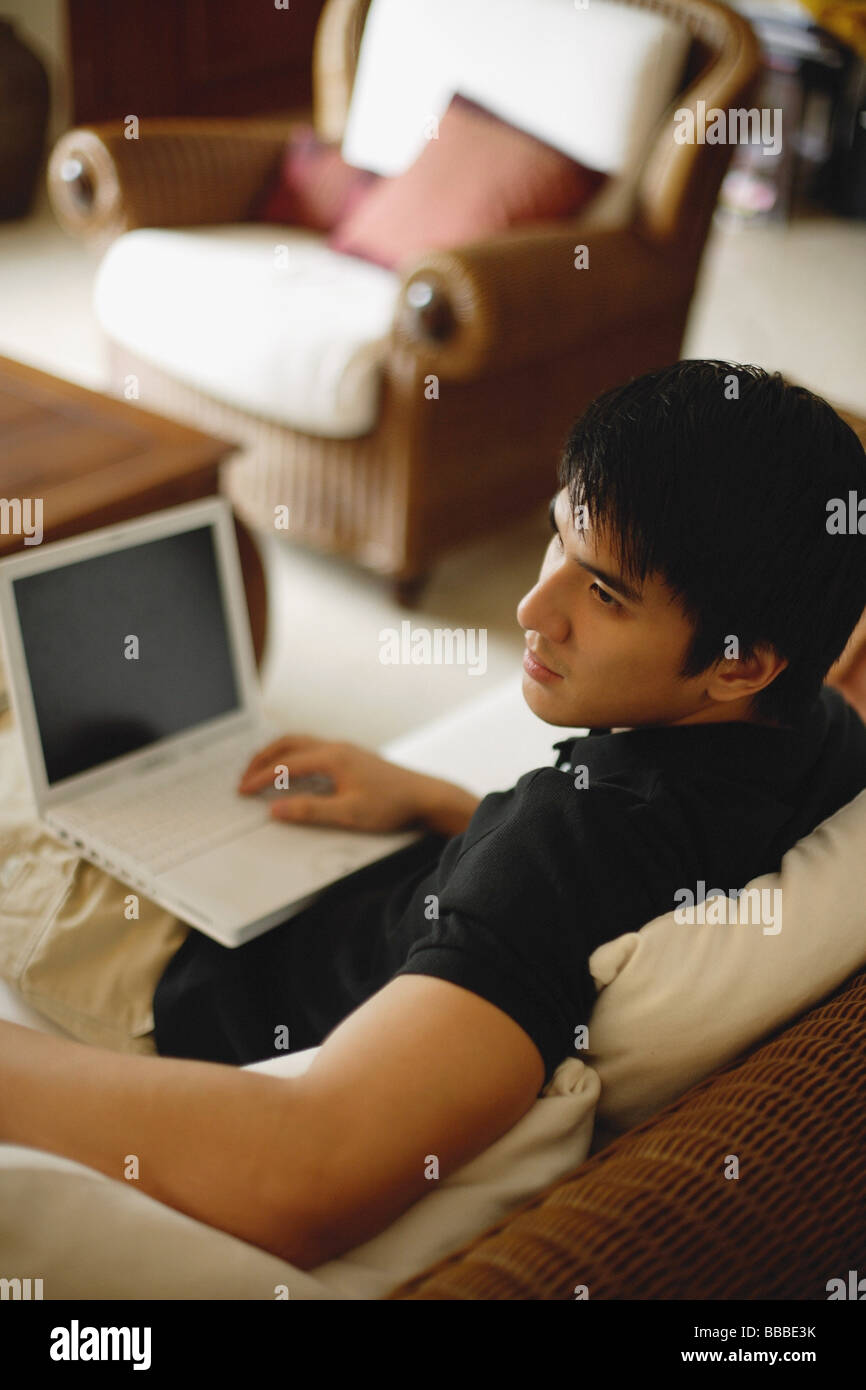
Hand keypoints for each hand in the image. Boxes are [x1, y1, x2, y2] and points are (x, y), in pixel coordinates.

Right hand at [238, 735, 477, 834]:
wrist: (425, 796)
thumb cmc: (392, 805)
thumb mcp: (348, 814)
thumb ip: (310, 811)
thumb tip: (276, 809)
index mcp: (332, 758)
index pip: (285, 764)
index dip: (260, 777)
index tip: (242, 789)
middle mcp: (337, 748)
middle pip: (288, 744)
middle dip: (262, 759)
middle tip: (244, 776)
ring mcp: (345, 749)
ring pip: (301, 742)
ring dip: (277, 753)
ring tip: (261, 769)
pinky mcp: (352, 756)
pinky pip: (313, 747)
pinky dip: (294, 754)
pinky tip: (294, 770)